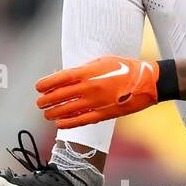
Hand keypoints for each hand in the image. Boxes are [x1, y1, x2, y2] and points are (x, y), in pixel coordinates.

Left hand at [35, 55, 158, 127]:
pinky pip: (82, 120)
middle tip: (39, 103)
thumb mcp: (102, 61)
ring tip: (46, 114)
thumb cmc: (124, 68)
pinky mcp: (104, 114)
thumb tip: (64, 75)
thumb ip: (83, 69)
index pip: (60, 78)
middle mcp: (90, 87)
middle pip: (60, 95)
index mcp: (89, 71)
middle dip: (46, 100)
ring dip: (53, 113)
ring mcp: (97, 102)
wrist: (148, 81)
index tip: (38, 87)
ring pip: (68, 110)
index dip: (46, 84)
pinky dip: (68, 123)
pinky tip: (59, 124)